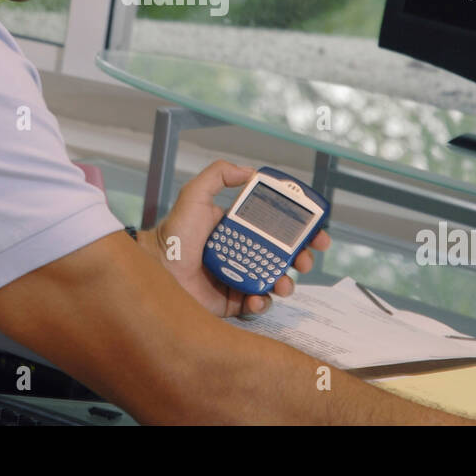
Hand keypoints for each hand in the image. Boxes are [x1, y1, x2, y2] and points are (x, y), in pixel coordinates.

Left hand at [144, 159, 331, 317]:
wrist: (157, 269)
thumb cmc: (175, 233)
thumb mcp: (195, 195)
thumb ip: (219, 175)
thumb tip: (250, 171)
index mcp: (240, 230)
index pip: (278, 228)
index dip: (301, 231)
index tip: (317, 234)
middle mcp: (243, 253)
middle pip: (284, 257)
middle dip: (302, 259)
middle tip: (305, 261)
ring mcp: (239, 279)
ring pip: (275, 282)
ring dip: (287, 283)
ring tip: (282, 283)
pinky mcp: (232, 302)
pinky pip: (257, 305)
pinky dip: (263, 303)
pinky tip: (256, 298)